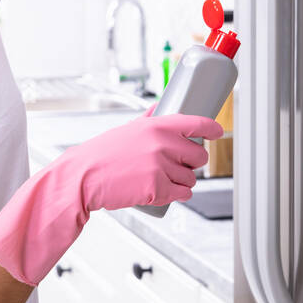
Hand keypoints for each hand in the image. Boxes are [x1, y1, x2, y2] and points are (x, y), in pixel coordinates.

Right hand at [0, 107, 221, 284]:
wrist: (84, 177)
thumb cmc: (103, 153)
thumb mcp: (128, 128)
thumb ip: (148, 119)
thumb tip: (161, 107)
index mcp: (158, 126)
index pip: (197, 123)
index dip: (212, 129)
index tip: (218, 132)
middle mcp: (163, 144)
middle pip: (199, 156)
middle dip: (193, 162)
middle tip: (180, 165)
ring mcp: (161, 167)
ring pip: (192, 178)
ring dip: (185, 182)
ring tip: (167, 180)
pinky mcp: (158, 188)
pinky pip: (183, 194)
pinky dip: (179, 195)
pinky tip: (170, 193)